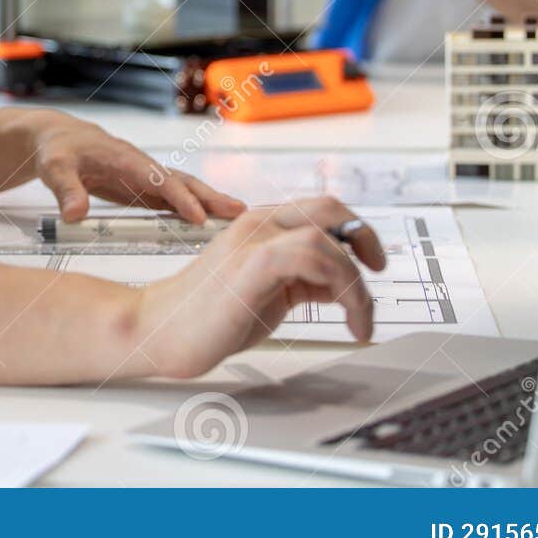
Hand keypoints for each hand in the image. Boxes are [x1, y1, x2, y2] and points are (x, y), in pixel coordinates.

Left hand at [26, 112, 244, 223]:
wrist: (58, 138)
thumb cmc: (58, 149)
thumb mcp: (54, 169)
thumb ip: (66, 190)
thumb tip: (75, 217)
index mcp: (125, 159)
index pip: (159, 180)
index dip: (179, 198)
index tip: (198, 217)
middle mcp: (141, 167)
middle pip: (181, 181)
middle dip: (209, 196)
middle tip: (238, 213)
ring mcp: (143, 178)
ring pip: (182, 189)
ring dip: (208, 203)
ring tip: (235, 219)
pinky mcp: (141, 189)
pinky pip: (171, 200)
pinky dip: (191, 210)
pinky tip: (207, 224)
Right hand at [132, 199, 386, 376]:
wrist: (160, 330)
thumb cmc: (208, 315)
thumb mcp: (271, 292)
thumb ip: (304, 279)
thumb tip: (342, 284)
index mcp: (261, 225)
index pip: (323, 210)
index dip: (356, 232)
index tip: (372, 264)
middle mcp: (258, 224)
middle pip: (330, 208)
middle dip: (366, 239)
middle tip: (376, 275)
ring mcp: (253, 241)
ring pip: (327, 238)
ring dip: (357, 282)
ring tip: (361, 318)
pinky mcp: (251, 265)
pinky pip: (312, 256)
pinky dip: (344, 287)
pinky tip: (348, 319)